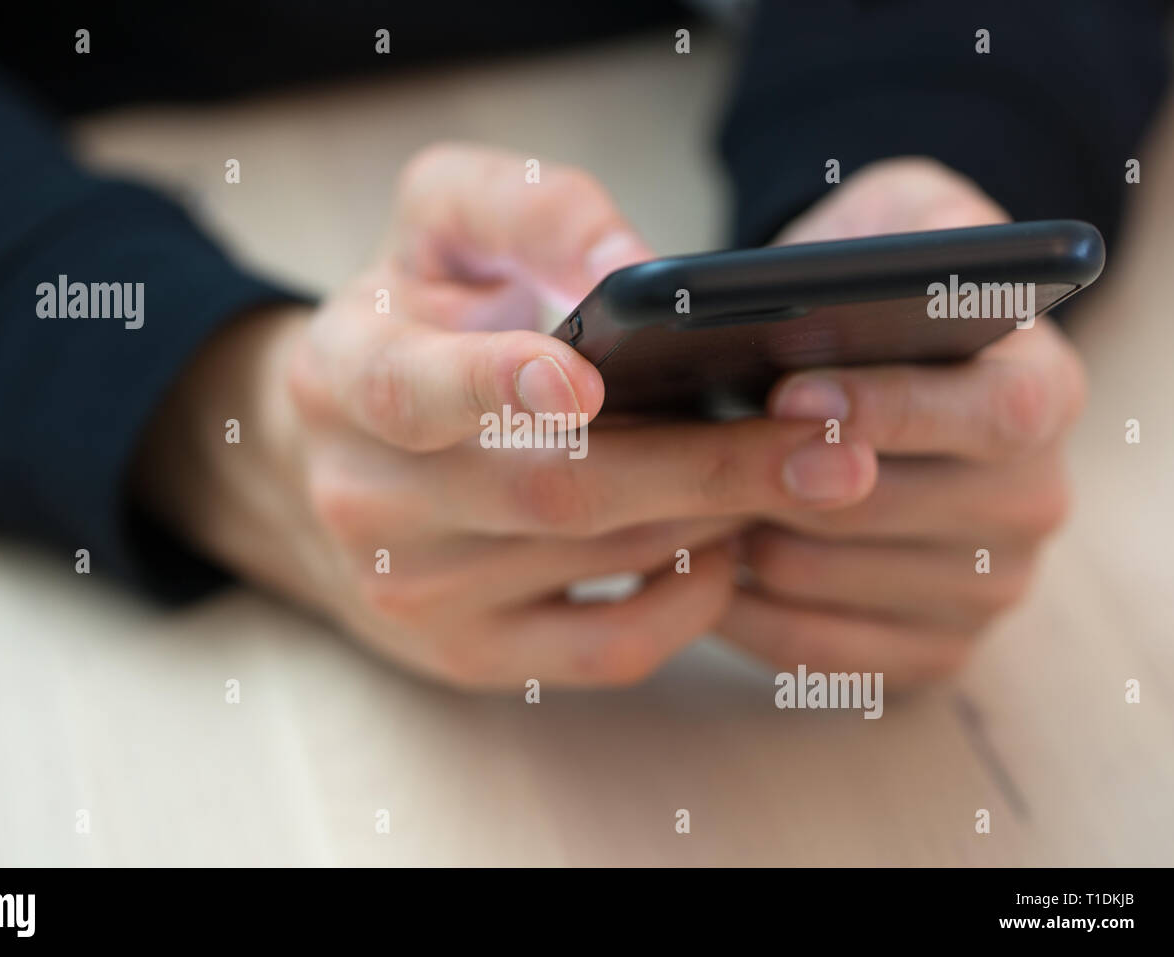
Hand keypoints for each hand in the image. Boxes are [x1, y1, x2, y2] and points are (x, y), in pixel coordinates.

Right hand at [134, 143, 877, 688]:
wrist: (340, 458)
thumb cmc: (418, 320)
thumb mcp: (444, 226)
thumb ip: (532, 210)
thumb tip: (638, 266)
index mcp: (344, 372)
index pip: (413, 389)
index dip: (498, 383)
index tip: (590, 379)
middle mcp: (364, 495)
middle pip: (551, 490)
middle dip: (705, 466)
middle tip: (832, 446)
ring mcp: (412, 592)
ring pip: (598, 561)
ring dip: (713, 514)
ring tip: (792, 471)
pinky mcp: (468, 655)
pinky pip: (608, 649)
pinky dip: (691, 602)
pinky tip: (723, 545)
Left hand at [717, 157, 1087, 685]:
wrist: (879, 365)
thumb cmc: (871, 293)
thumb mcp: (893, 229)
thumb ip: (881, 249)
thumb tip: (812, 304)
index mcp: (1044, 393)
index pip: (993, 418)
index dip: (887, 408)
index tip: (788, 390)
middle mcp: (1033, 501)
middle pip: (885, 508)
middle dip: (771, 475)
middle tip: (684, 447)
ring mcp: (986, 588)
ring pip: (825, 577)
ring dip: (737, 536)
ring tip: (674, 490)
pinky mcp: (929, 651)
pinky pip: (813, 648)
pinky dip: (738, 607)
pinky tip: (695, 559)